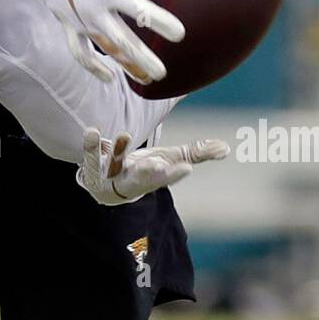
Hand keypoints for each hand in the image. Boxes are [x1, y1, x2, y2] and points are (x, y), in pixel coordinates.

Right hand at [24, 0, 184, 82]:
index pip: (138, 9)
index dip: (159, 22)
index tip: (179, 34)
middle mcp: (93, 11)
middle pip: (122, 41)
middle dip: (143, 58)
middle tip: (162, 72)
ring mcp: (80, 22)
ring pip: (105, 51)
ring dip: (126, 66)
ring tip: (146, 81)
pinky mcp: (69, 27)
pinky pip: (80, 53)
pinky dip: (93, 67)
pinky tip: (108, 78)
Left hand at [77, 127, 228, 205]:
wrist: (106, 188)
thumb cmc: (144, 170)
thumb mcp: (169, 160)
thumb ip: (196, 154)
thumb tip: (227, 148)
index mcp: (156, 179)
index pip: (168, 177)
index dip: (175, 173)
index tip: (185, 167)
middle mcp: (135, 182)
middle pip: (144, 180)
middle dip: (151, 173)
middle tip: (158, 165)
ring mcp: (112, 179)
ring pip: (116, 168)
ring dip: (119, 153)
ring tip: (123, 135)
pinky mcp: (93, 173)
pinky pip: (91, 159)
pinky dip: (92, 147)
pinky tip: (92, 131)